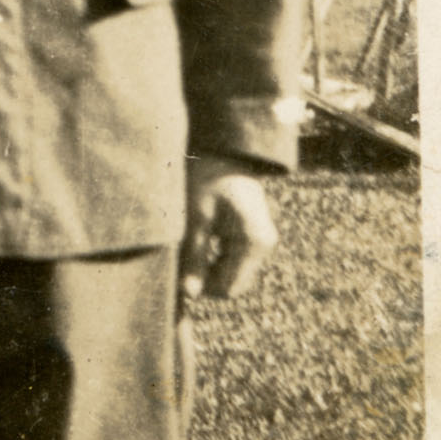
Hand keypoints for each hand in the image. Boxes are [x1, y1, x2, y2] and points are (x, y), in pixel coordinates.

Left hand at [181, 154, 278, 300]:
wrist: (223, 145)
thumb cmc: (206, 176)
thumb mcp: (195, 217)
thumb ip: (194, 257)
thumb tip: (190, 294)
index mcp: (253, 243)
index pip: (228, 288)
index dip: (201, 287)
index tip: (177, 272)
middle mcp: (263, 244)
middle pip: (230, 281)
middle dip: (203, 275)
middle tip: (178, 257)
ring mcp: (259, 238)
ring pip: (229, 269)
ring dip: (207, 264)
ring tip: (186, 243)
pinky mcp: (251, 232)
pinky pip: (231, 256)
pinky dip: (213, 253)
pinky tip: (197, 237)